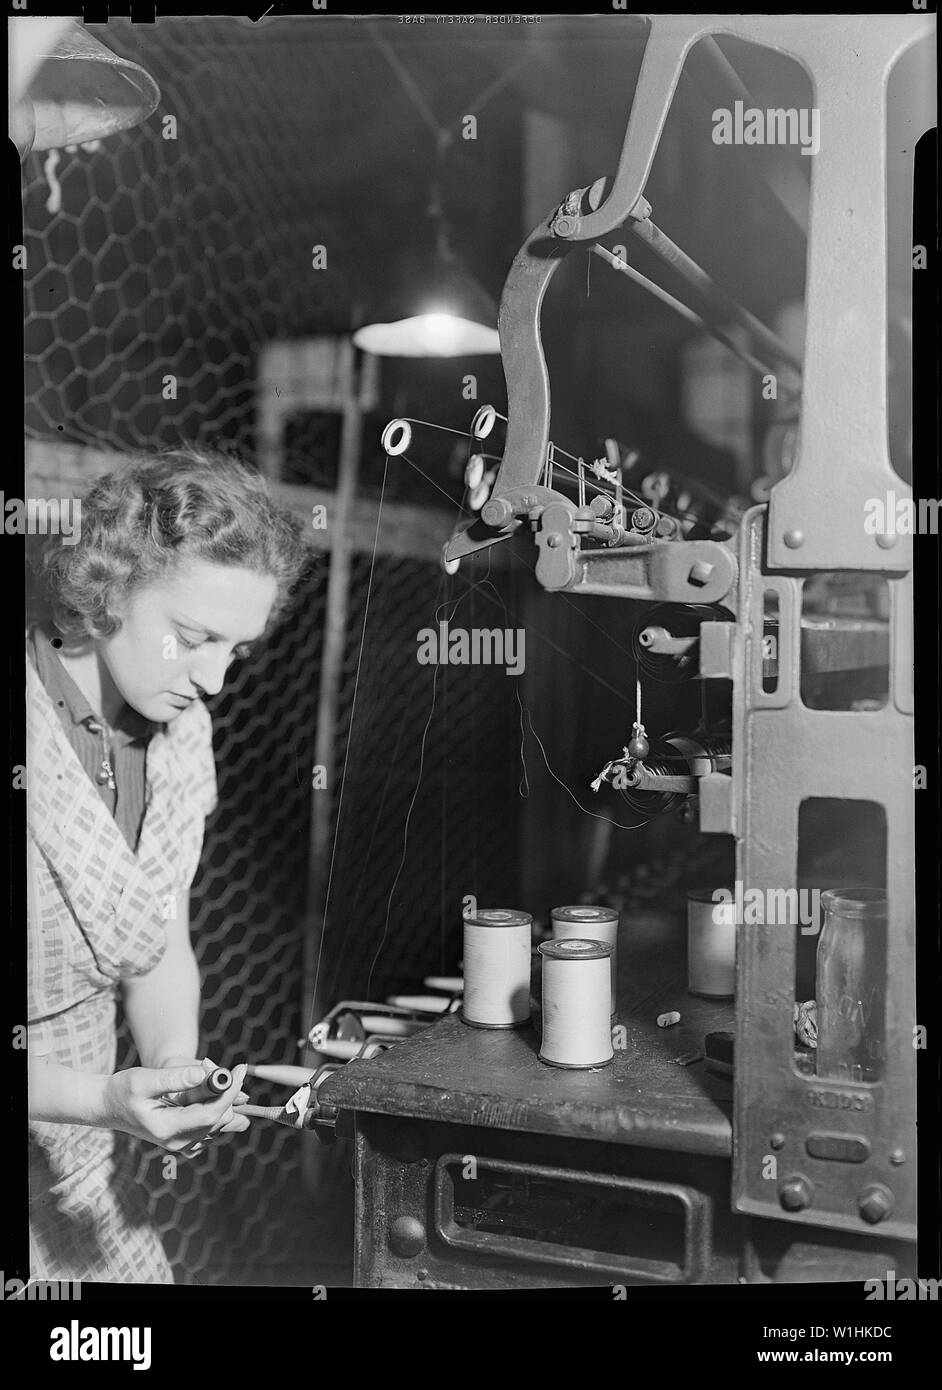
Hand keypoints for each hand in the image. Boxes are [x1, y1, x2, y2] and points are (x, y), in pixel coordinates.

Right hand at [101, 1061, 249, 1152]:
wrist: (108, 1107)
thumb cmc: (122, 1090)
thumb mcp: (144, 1079)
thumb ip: (174, 1078)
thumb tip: (204, 1073)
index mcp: (167, 1129)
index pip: (211, 1114)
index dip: (230, 1092)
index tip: (239, 1070)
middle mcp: (176, 1142)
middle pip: (219, 1120)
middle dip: (228, 1093)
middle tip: (225, 1069)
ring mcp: (180, 1144)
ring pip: (218, 1124)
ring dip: (223, 1100)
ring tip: (214, 1076)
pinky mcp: (183, 1140)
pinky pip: (211, 1127)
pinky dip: (216, 1108)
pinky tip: (209, 1091)